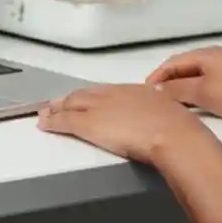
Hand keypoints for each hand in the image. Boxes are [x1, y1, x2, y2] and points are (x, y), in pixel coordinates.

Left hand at [37, 84, 215, 165]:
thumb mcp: (170, 111)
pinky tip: (44, 124)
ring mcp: (99, 107)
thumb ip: (159, 112)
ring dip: (57, 108)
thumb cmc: (178, 126)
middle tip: (58, 102)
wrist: (171, 132)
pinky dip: (52, 122)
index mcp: (134, 90)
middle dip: (70, 99)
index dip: (92, 96)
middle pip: (84, 94)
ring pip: (71, 104)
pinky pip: (65, 121)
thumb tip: (160, 116)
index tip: (86, 99)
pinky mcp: (89, 124)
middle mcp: (114, 94)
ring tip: (46, 112)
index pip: (105, 91)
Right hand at [147, 47, 221, 129]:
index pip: (173, 61)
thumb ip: (178, 89)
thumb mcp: (203, 94)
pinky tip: (199, 100)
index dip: (157, 76)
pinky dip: (199, 87)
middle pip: (186, 65)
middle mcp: (217, 53)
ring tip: (173, 101)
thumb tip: (157, 88)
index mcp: (206, 53)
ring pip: (199, 72)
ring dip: (184, 84)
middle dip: (169, 79)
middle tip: (156, 98)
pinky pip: (211, 78)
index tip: (144, 92)